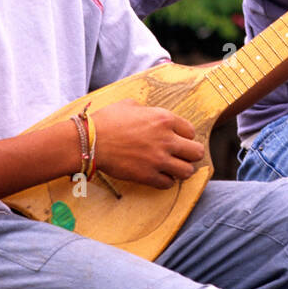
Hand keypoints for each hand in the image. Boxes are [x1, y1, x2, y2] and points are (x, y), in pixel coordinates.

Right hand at [88, 99, 204, 189]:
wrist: (90, 141)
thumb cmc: (107, 120)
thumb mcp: (131, 104)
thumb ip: (148, 110)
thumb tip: (150, 114)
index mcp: (164, 119)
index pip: (191, 131)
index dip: (185, 136)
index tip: (177, 139)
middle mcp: (166, 139)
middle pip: (196, 152)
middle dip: (190, 154)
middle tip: (180, 155)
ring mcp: (158, 159)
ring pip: (187, 171)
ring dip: (181, 170)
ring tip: (172, 168)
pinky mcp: (148, 176)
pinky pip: (169, 183)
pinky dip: (165, 181)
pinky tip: (158, 175)